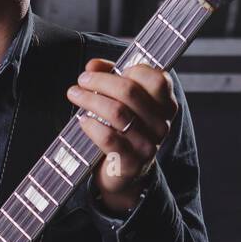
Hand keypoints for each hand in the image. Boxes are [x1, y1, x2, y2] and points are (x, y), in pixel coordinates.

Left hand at [66, 58, 178, 212]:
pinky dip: (91, 126)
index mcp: (165, 106)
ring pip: (117, 113)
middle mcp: (161, 125)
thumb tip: (93, 65)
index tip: (109, 71)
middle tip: (82, 80)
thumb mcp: (121, 102)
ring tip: (74, 94)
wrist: (124, 175)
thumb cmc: (123, 132)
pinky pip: (109, 138)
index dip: (131, 69)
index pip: (156, 78)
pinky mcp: (131, 163)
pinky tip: (82, 121)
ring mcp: (148, 145)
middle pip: (130, 92)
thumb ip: (111, 78)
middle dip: (100, 81)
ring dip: (90, 99)